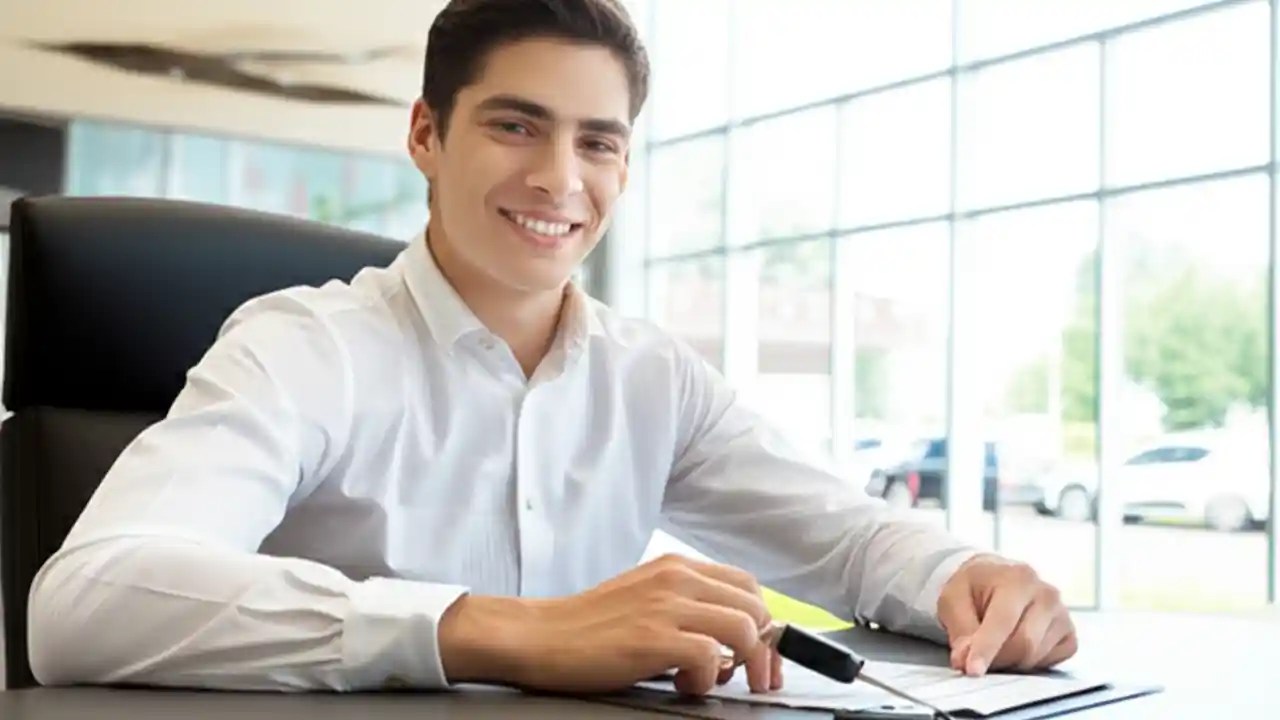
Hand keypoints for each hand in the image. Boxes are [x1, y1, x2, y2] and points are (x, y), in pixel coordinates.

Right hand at [439, 553, 782, 695]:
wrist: (538, 635)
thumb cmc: (587, 627)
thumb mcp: (645, 600)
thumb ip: (686, 609)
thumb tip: (728, 644)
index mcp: (676, 567)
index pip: (747, 586)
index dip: (764, 623)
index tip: (764, 655)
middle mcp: (677, 578)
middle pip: (755, 606)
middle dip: (765, 649)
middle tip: (753, 679)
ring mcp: (666, 605)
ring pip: (743, 627)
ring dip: (741, 663)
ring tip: (712, 682)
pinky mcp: (653, 637)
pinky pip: (711, 654)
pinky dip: (708, 678)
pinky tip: (684, 685)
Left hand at [937, 554, 1076, 675]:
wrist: (995, 578)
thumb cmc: (974, 587)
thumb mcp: (953, 599)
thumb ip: (960, 629)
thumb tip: (964, 660)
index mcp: (1017, 578)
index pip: (1003, 621)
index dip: (986, 648)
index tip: (972, 670)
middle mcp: (1046, 594)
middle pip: (1023, 644)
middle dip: (996, 658)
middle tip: (974, 657)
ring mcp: (1062, 615)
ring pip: (1035, 657)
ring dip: (1009, 661)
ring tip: (995, 645)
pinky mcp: (1069, 635)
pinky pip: (1050, 663)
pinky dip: (1028, 664)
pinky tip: (1015, 647)